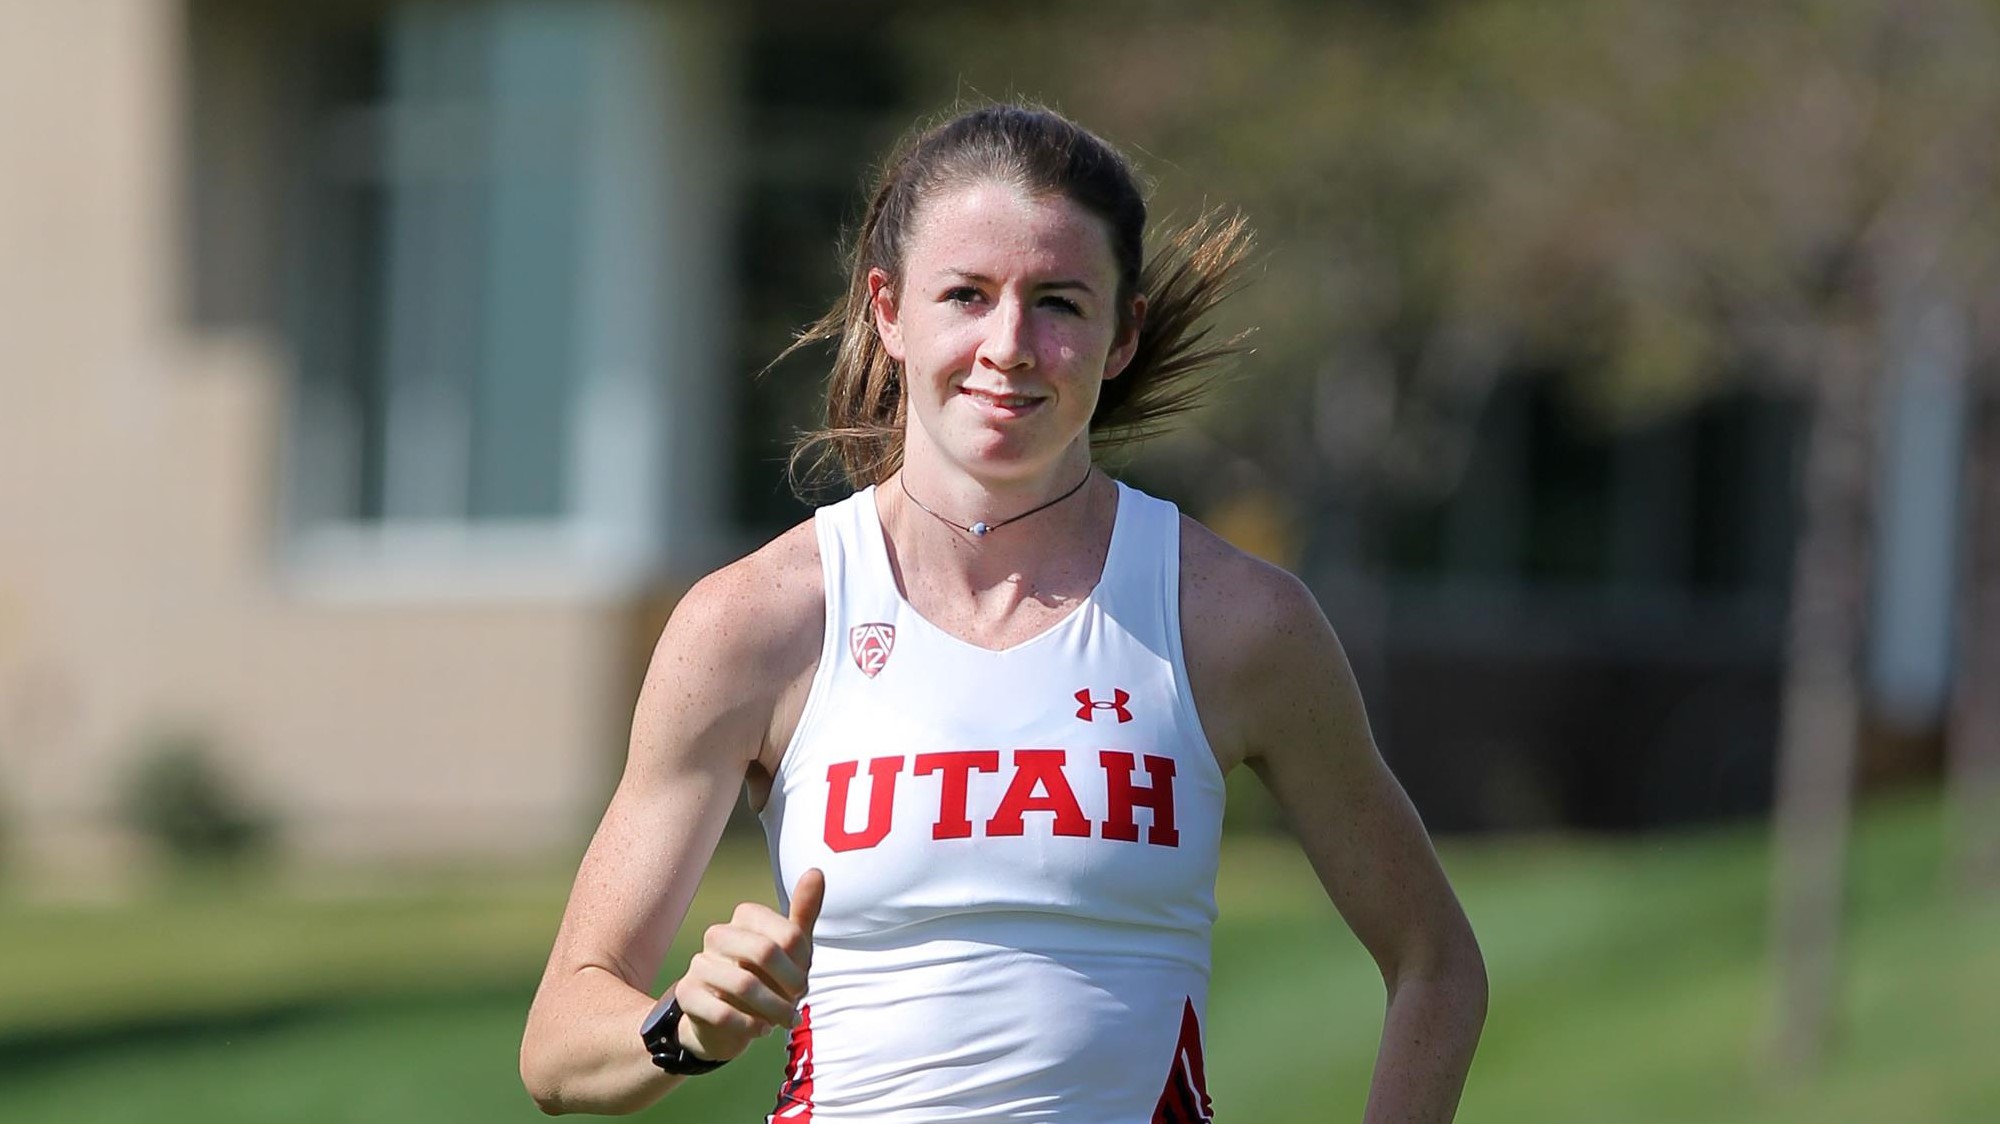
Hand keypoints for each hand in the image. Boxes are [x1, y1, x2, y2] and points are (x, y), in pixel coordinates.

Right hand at [671, 869, 823, 1061]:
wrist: (724, 1020)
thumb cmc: (764, 976)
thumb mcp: (789, 947)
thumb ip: (803, 912)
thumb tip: (816, 871)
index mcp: (745, 916)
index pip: (788, 935)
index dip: (802, 964)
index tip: (804, 981)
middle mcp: (718, 934)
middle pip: (765, 952)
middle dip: (790, 984)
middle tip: (798, 1002)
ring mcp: (698, 963)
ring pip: (743, 984)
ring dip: (773, 1009)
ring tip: (784, 1021)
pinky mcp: (686, 994)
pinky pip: (721, 1011)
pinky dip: (748, 1025)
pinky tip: (759, 1029)